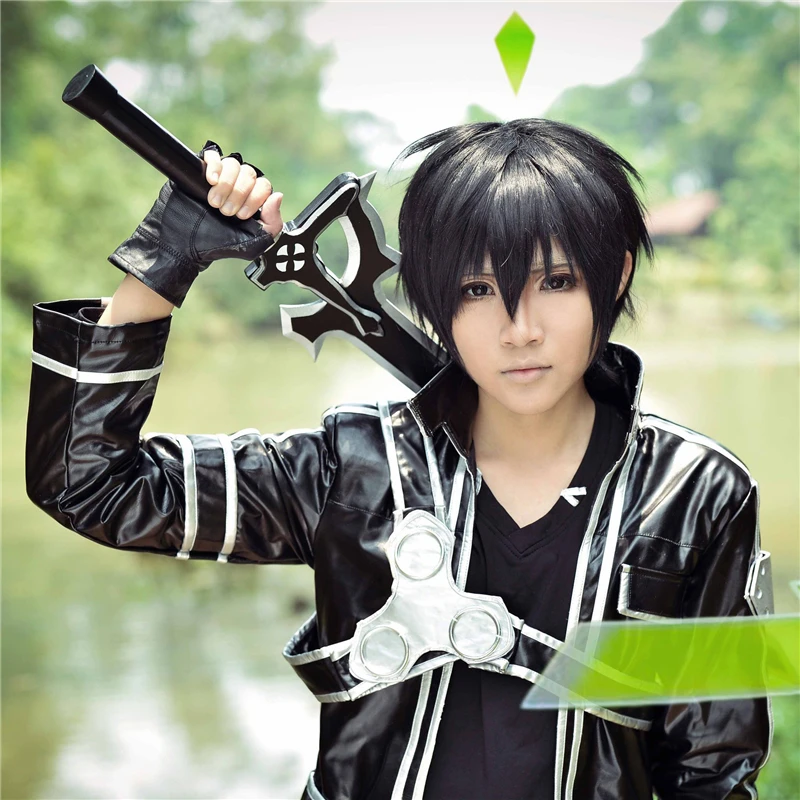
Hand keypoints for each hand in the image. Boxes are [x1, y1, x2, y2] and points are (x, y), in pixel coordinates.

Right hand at [107, 141, 277, 307]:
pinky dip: (214, 166)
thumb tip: (278, 196)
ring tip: (214, 203)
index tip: (242, 216)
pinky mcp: (202, 170)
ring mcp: (221, 177)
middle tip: (226, 212)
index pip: (264, 185)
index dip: (255, 198)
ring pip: (233, 164)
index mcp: (253, 200)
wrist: (186, 244)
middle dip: (239, 194)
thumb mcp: (254, 244)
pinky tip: (210, 180)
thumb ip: (273, 224)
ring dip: (226, 185)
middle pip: (249, 173)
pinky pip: (213, 155)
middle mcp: (239, 186)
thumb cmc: (220, 245)